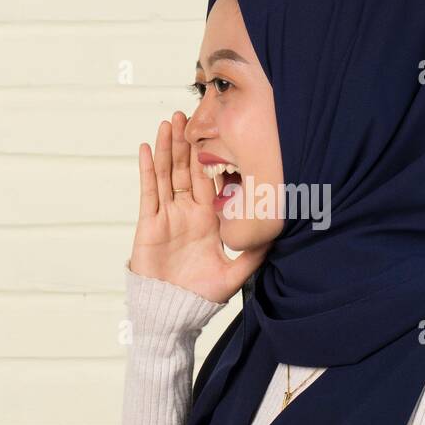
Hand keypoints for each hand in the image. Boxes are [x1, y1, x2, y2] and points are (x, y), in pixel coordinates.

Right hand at [129, 111, 268, 304]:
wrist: (173, 311)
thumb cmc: (202, 296)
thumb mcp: (236, 273)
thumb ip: (254, 253)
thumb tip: (277, 234)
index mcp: (209, 219)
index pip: (211, 180)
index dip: (212, 157)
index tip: (217, 133)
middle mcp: (188, 212)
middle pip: (187, 169)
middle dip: (188, 143)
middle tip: (189, 114)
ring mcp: (168, 215)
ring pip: (168, 173)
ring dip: (168, 147)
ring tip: (170, 122)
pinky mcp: (150, 222)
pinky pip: (149, 190)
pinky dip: (148, 168)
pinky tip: (148, 147)